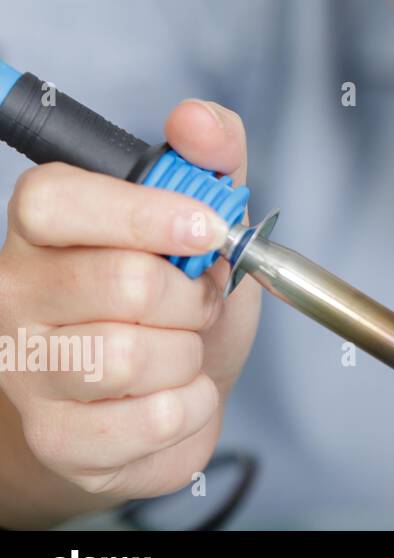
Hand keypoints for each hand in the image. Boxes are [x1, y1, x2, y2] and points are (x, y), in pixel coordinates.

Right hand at [0, 99, 258, 516]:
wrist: (167, 394)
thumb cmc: (178, 298)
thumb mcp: (206, 218)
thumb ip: (211, 156)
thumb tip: (195, 119)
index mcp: (44, 228)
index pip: (57, 202)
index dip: (145, 213)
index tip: (207, 228)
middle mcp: (15, 294)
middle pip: (121, 283)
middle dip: (193, 294)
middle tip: (200, 298)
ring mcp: (28, 371)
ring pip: (134, 357)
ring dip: (190, 353)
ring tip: (183, 347)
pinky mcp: (57, 438)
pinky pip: (152, 419)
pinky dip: (193, 405)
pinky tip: (178, 393)